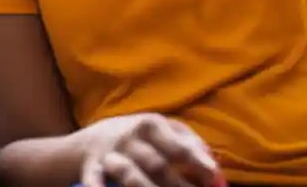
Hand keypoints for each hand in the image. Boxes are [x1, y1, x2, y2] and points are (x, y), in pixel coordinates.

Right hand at [78, 114, 220, 186]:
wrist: (91, 140)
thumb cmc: (139, 136)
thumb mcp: (163, 129)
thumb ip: (189, 143)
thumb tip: (214, 167)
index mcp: (150, 125)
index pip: (178, 145)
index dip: (197, 162)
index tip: (213, 177)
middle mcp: (130, 138)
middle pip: (157, 165)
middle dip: (178, 185)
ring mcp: (110, 153)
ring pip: (130, 174)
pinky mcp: (92, 169)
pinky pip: (94, 179)